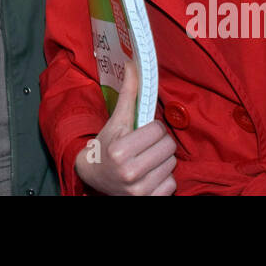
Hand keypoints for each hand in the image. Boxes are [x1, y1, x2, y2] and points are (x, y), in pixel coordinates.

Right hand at [74, 61, 176, 195]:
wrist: (94, 178)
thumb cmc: (106, 147)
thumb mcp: (115, 122)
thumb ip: (129, 94)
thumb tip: (134, 65)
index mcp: (120, 151)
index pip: (158, 131)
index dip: (153, 128)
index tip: (143, 131)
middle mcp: (130, 173)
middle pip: (168, 148)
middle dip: (160, 143)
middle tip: (147, 144)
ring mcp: (139, 191)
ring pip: (172, 165)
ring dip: (162, 160)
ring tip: (147, 159)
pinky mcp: (148, 201)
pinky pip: (172, 184)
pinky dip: (164, 179)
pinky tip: (150, 175)